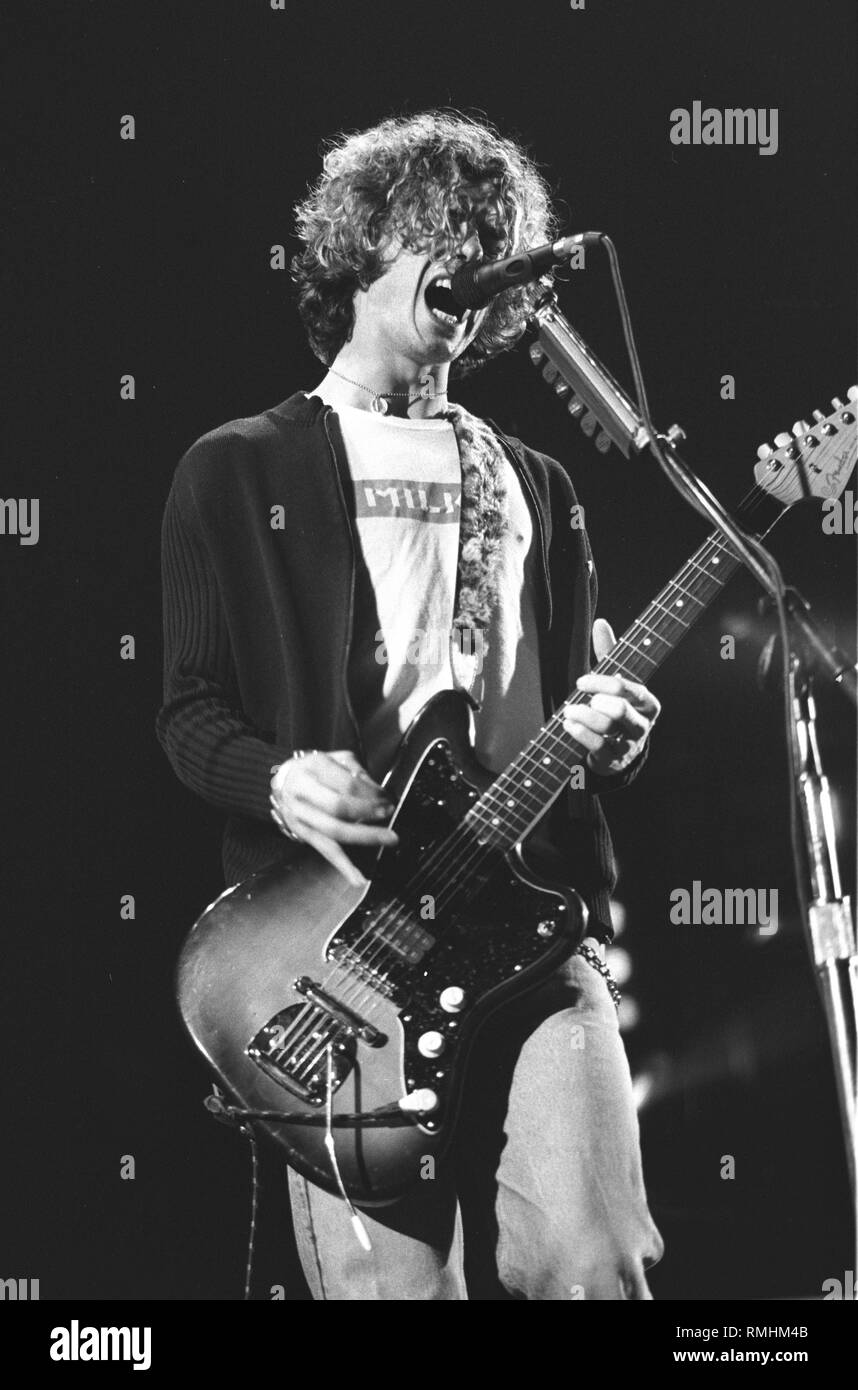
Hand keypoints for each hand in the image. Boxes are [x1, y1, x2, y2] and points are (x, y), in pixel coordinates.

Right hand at [270, 750, 397, 886]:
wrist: (283, 782)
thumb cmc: (316, 769)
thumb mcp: (336, 758)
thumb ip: (357, 771)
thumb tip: (378, 793)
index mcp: (312, 767)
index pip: (346, 784)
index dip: (370, 793)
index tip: (386, 797)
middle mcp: (302, 792)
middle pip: (338, 807)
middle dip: (368, 812)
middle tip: (388, 812)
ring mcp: (300, 815)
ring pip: (334, 831)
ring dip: (364, 836)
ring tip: (387, 839)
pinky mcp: (302, 834)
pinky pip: (325, 851)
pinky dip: (343, 866)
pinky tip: (358, 878)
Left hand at [562, 618, 660, 775]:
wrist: (618, 752)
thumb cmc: (616, 709)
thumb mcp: (615, 682)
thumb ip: (610, 654)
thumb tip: (600, 622)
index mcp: (648, 703)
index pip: (629, 689)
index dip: (603, 683)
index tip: (581, 681)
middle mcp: (642, 724)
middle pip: (621, 710)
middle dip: (597, 700)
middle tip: (579, 695)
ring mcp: (628, 744)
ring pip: (607, 728)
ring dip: (584, 716)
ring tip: (568, 711)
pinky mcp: (613, 760)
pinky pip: (597, 747)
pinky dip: (580, 734)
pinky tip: (568, 725)